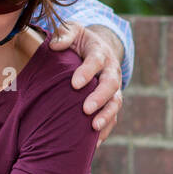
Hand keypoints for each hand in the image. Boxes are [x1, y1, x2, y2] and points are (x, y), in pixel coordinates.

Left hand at [49, 21, 123, 146]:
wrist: (94, 49)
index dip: (87, 72)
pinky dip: (106, 130)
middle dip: (100, 97)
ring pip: (116, 103)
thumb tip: (56, 45)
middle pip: (111, 84)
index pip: (96, 61)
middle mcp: (111, 71)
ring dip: (106, 116)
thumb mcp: (72, 30)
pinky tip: (94, 143)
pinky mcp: (111, 102)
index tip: (74, 84)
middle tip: (86, 109)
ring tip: (94, 128)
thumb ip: (65, 33)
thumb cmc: (77, 41)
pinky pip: (113, 117)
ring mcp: (114, 88)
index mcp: (99, 52)